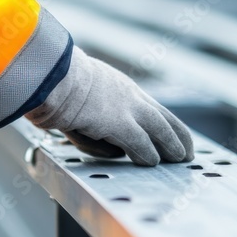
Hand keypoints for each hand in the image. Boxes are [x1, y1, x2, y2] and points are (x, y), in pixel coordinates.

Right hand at [26, 47, 194, 165]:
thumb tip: (107, 143)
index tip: (176, 134)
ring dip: (170, 145)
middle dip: (178, 135)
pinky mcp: (117, 122)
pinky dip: (147, 153)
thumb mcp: (80, 96)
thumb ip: (95, 118)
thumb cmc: (55, 84)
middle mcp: (128, 95)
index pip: (151, 107)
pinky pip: (140, 142)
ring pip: (159, 129)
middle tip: (187, 152)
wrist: (49, 74)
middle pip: (163, 117)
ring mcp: (125, 108)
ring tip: (180, 159)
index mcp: (119, 88)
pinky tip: (152, 162)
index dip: (165, 123)